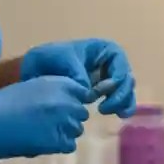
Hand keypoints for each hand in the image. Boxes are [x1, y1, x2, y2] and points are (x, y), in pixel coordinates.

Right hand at [0, 76, 91, 163]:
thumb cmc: (4, 102)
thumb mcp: (30, 86)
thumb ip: (50, 90)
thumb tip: (63, 98)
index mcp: (56, 84)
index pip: (82, 91)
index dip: (74, 99)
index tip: (65, 105)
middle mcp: (65, 101)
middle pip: (81, 112)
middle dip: (70, 115)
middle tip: (52, 120)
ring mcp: (63, 122)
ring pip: (77, 128)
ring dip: (66, 130)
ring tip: (47, 131)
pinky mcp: (58, 142)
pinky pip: (70, 144)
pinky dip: (61, 144)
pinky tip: (46, 141)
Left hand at [20, 38, 136, 116]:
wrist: (36, 71)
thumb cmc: (49, 58)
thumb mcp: (61, 59)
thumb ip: (76, 73)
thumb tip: (90, 93)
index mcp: (103, 49)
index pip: (120, 61)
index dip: (115, 77)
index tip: (99, 90)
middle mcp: (110, 62)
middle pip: (126, 78)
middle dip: (120, 95)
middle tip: (103, 109)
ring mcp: (109, 77)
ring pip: (126, 91)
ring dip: (123, 103)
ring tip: (105, 112)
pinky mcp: (105, 92)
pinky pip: (120, 100)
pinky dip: (120, 108)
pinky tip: (112, 114)